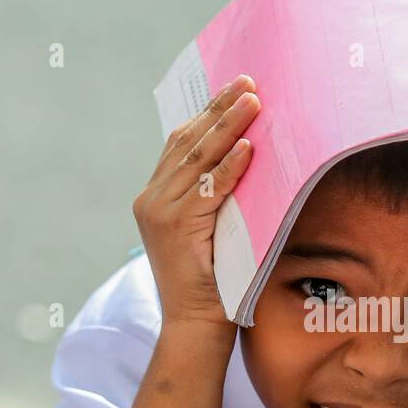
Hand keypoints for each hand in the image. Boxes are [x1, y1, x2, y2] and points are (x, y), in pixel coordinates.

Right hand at [133, 75, 258, 329]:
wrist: (195, 326)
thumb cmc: (214, 282)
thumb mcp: (214, 228)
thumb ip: (217, 196)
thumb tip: (248, 156)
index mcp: (157, 197)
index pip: (182, 143)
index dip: (209, 113)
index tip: (235, 88)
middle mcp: (153, 199)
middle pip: (188, 141)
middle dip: (220, 108)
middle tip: (248, 81)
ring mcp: (160, 212)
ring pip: (198, 159)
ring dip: (228, 126)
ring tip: (254, 102)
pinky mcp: (175, 227)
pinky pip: (208, 189)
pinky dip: (229, 167)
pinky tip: (248, 147)